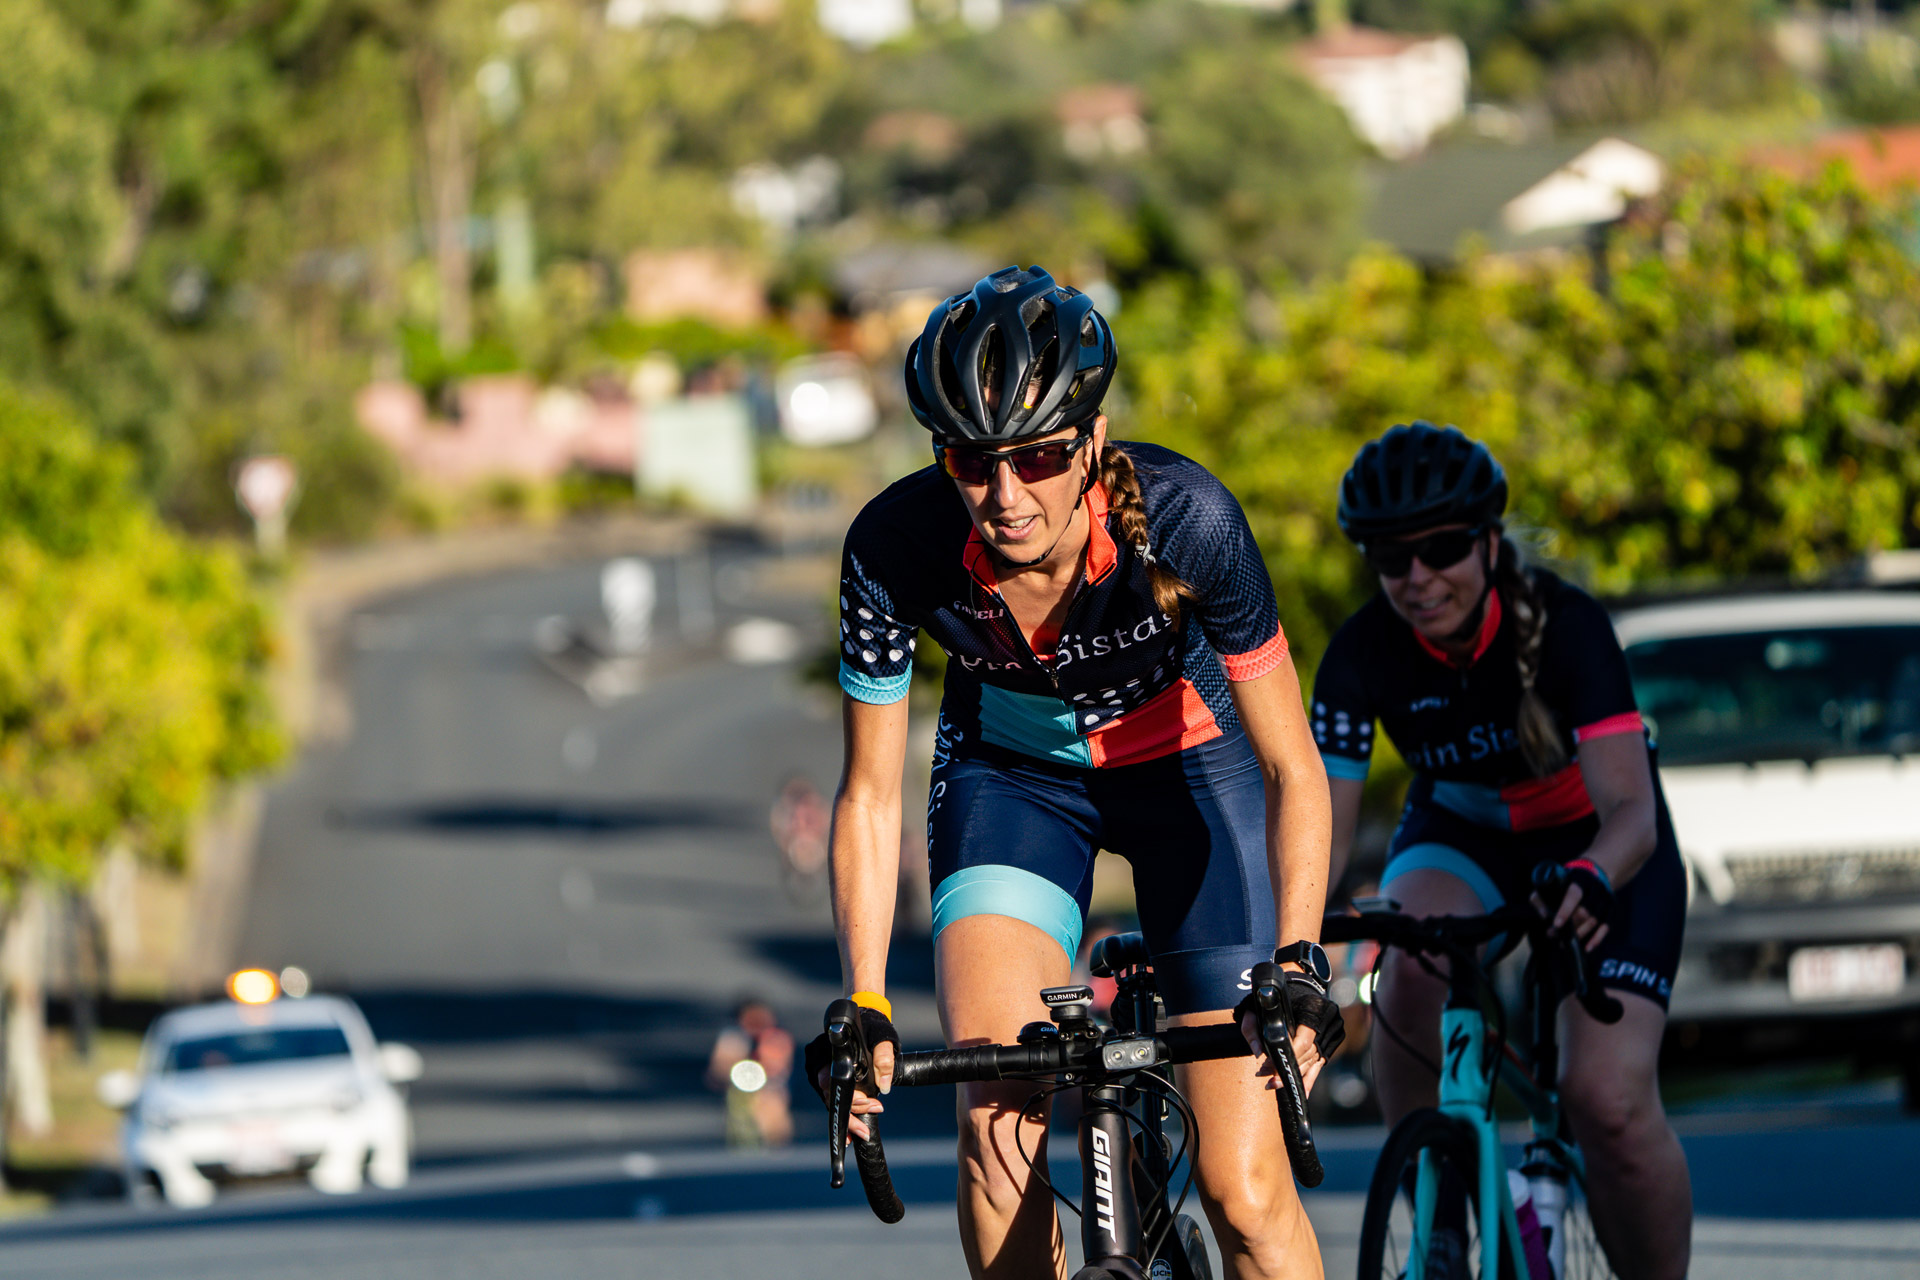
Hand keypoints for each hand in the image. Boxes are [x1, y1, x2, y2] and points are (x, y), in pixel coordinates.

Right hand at [804, 1003, 899, 1143]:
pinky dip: (843, 1109)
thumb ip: (884, 1059)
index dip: (849, 1100)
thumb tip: (885, 1085)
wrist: (866, 1014)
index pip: (832, 1083)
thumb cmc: (873, 1025)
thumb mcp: (883, 1038)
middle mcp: (817, 1061)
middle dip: (851, 1113)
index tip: (867, 1104)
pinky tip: (852, 1125)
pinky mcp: (826, 1075)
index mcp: (827, 1051)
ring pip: (831, 1099)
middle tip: (865, 1130)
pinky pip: (832, 1096)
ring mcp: (819, 1069)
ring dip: (849, 1113)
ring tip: (864, 1126)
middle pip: (830, 1095)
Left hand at [1239, 970, 1341, 1097]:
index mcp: (1314, 1008)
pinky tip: (1300, 1092)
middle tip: (1267, 1079)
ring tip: (1274, 1084)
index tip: (1266, 1066)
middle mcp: (1328, 1022)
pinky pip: (1319, 1065)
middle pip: (1307, 1054)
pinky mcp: (1331, 1043)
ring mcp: (1332, 1034)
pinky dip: (1309, 1079)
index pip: (1303, 1041)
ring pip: (1312, 1061)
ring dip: (1294, 1075)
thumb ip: (1253, 1028)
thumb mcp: (1259, 1005)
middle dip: (1286, 1068)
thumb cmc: (1276, 996)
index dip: (1286, 1057)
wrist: (1298, 985)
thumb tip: (1258, 1054)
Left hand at [1530, 859, 1613, 951]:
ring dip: (1579, 935)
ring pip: (1594, 922)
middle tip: (1553, 934)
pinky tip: (1587, 948)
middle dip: (1569, 927)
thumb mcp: (1551, 883)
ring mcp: (1605, 901)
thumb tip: (1544, 916)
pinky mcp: (1610, 911)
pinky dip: (1596, 939)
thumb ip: (1541, 898)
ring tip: (1563, 943)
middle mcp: (1595, 891)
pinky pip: (1605, 928)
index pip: (1574, 895)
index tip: (1556, 924)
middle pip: (1584, 912)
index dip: (1565, 910)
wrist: (1595, 875)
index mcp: (1579, 881)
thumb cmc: (1567, 882)